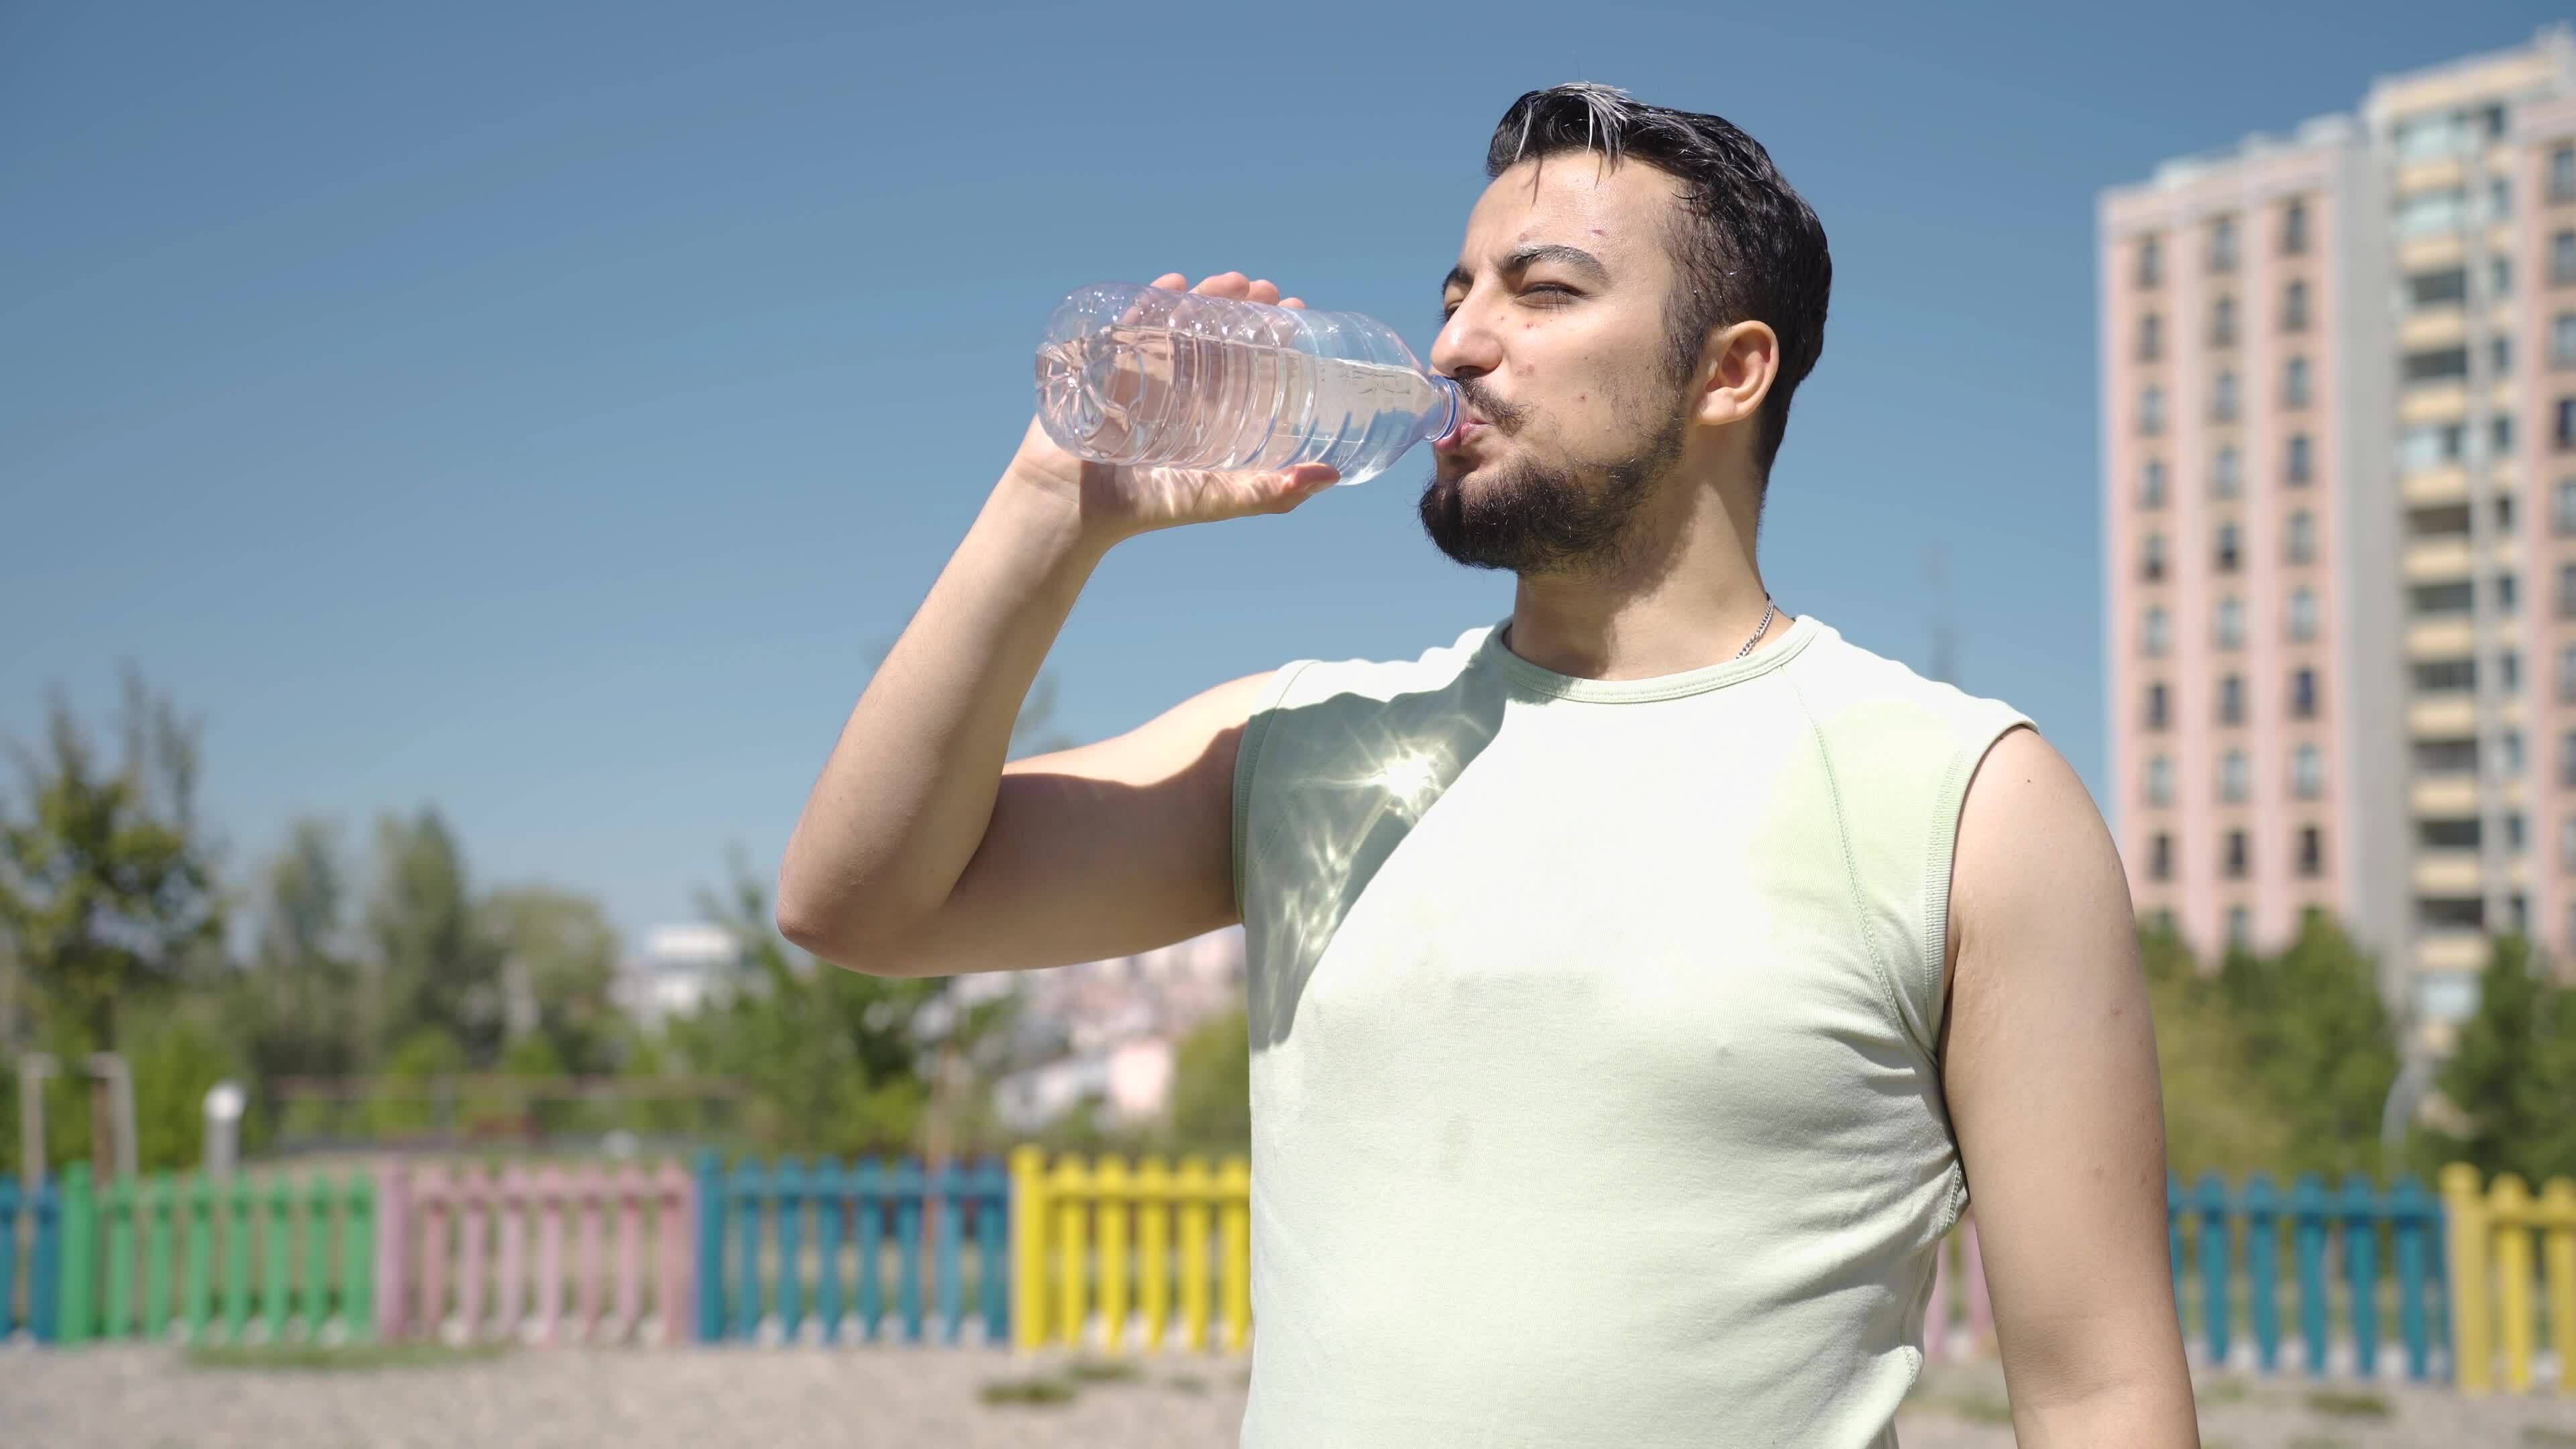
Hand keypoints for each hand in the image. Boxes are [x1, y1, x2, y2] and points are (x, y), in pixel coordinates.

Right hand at [1002, 271, 1340, 547]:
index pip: (1246, 363)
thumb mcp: (1220, 499)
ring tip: (1231, 282)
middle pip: (1215, 334)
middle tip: (1266, 290)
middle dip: (1241, 307)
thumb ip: (1273, 493)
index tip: (1295, 315)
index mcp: (1205, 410)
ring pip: (1178, 322)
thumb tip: (1332, 475)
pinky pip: (1127, 323)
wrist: (1073, 510)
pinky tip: (1172, 284)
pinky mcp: (1104, 363)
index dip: (1271, 336)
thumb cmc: (1145, 508)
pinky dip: (1149, 300)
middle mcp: (1176, 386)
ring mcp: (1139, 370)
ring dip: (1205, 296)